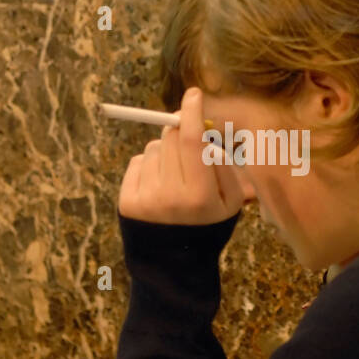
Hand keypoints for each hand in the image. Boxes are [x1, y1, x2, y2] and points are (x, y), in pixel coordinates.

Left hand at [118, 87, 245, 224]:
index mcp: (200, 196)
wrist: (174, 264)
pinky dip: (149, 167)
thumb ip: (224, 165)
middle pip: (171, 139)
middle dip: (180, 134)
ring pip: (154, 148)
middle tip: (189, 149)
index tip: (194, 95)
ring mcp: (145, 198)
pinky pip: (138, 162)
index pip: (192, 141)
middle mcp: (170, 196)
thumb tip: (204, 130)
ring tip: (174, 179)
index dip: (192, 113)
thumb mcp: (231, 201)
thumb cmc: (208, 226)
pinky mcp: (127, 201)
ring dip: (165, 154)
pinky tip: (158, 187)